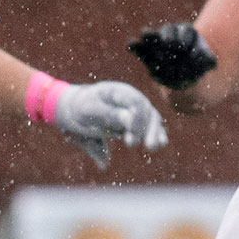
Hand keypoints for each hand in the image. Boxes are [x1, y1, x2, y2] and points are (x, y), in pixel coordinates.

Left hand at [53, 81, 168, 169]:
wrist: (77, 109)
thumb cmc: (82, 108)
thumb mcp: (90, 110)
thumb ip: (108, 113)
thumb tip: (128, 120)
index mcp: (116, 91)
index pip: (132, 100)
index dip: (135, 115)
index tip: (130, 130)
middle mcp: (130, 98)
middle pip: (144, 110)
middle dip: (142, 127)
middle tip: (132, 143)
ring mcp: (136, 109)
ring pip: (151, 118)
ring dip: (153, 132)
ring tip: (152, 147)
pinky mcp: (137, 121)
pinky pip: (150, 127)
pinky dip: (157, 134)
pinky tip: (161, 143)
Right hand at [129, 22, 217, 89]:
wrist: (182, 78)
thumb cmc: (196, 68)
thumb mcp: (205, 65)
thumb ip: (207, 62)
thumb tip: (211, 63)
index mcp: (187, 33)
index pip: (186, 31)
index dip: (187, 39)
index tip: (186, 49)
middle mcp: (171, 34)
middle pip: (168, 30)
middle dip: (170, 38)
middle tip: (173, 46)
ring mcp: (157, 43)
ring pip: (152, 36)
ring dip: (150, 35)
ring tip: (146, 35)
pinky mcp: (145, 53)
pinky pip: (139, 47)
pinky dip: (134, 45)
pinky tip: (130, 45)